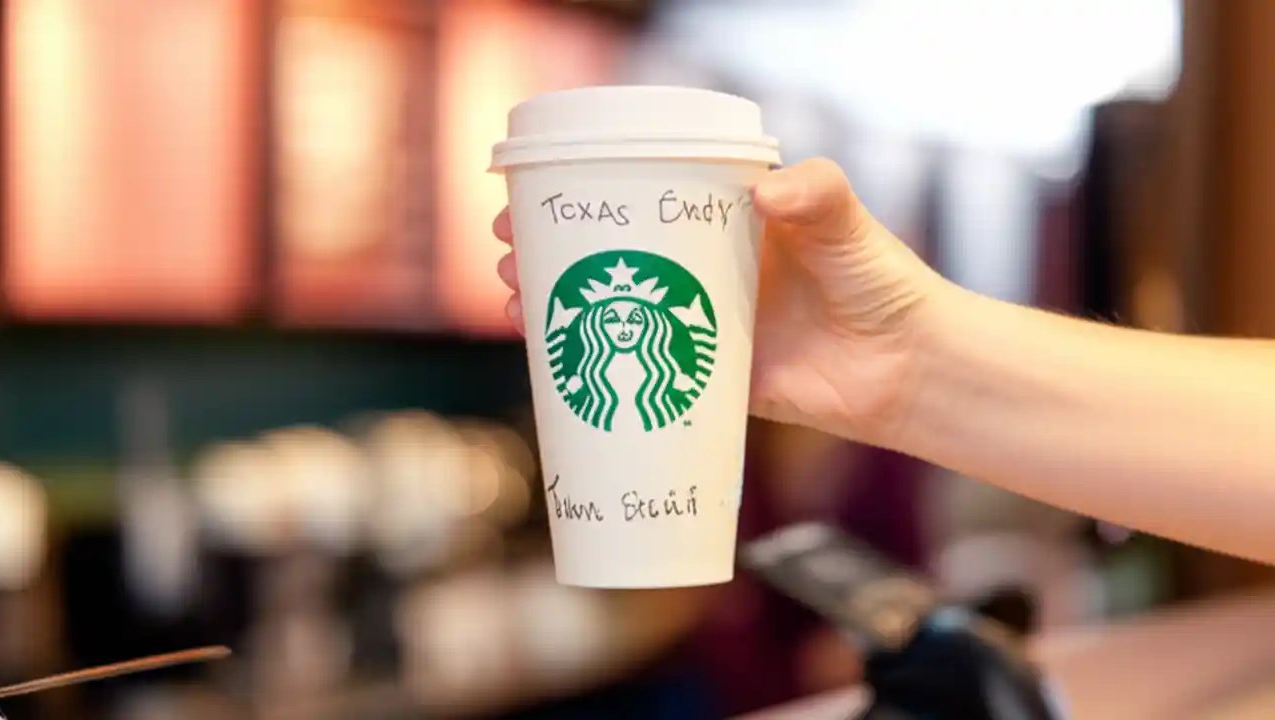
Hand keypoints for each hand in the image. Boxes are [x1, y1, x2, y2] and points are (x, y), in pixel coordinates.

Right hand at [493, 158, 944, 443]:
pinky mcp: (710, 379)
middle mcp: (707, 273)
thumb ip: (817, 195)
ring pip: (616, 314)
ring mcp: (703, 326)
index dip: (587, 198)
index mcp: (728, 225)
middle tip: (505, 250)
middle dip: (555, 254)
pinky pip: (644, 372)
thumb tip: (767, 191)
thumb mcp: (847, 225)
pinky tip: (554, 361)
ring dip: (562, 307)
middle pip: (614, 257)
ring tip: (512, 299)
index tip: (535, 195)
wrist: (909, 367)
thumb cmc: (882, 283)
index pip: (642, 201)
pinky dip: (598, 368)